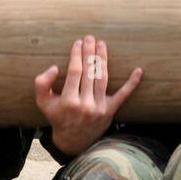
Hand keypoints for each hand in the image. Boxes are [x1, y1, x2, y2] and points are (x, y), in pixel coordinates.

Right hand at [34, 36, 141, 156]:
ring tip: (102, 44)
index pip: (74, 72)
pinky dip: (132, 83)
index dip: (76, 55)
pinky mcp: (110, 111)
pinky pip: (123, 95)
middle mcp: (85, 104)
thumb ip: (42, 84)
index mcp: (68, 101)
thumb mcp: (43, 102)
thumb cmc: (57, 116)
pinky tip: (138, 70)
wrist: (73, 141)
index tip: (77, 43)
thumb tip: (54, 68)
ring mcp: (99, 108)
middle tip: (90, 38)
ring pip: (102, 78)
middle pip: (89, 72)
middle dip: (89, 52)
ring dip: (103, 59)